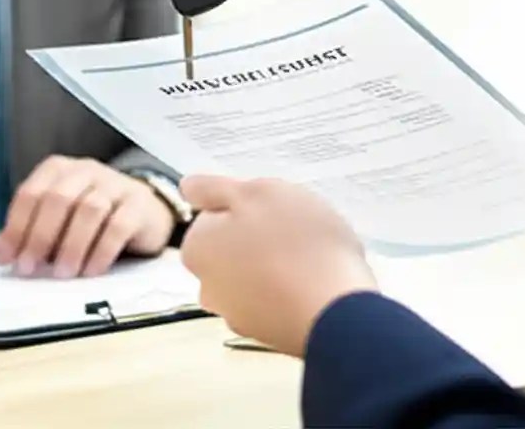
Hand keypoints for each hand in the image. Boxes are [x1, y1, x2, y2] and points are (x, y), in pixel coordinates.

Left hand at [0, 156, 175, 278]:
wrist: (145, 212)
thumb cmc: (92, 219)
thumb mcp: (58, 219)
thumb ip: (29, 231)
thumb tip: (0, 253)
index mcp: (59, 170)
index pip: (31, 193)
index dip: (16, 227)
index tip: (7, 258)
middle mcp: (86, 171)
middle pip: (58, 198)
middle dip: (40, 236)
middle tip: (30, 268)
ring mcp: (115, 184)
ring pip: (89, 210)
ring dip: (71, 245)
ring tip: (63, 273)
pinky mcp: (138, 204)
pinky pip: (118, 226)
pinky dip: (101, 251)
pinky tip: (91, 270)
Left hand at [180, 177, 377, 356]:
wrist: (337, 311)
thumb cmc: (297, 242)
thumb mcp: (257, 192)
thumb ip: (215, 188)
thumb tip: (187, 188)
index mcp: (198, 249)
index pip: (214, 217)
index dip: (245, 208)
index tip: (273, 209)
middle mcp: (208, 288)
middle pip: (232, 250)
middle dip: (259, 240)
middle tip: (296, 231)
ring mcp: (238, 318)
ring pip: (254, 277)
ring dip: (277, 267)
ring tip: (313, 260)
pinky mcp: (269, 337)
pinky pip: (277, 302)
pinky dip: (292, 293)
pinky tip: (318, 285)